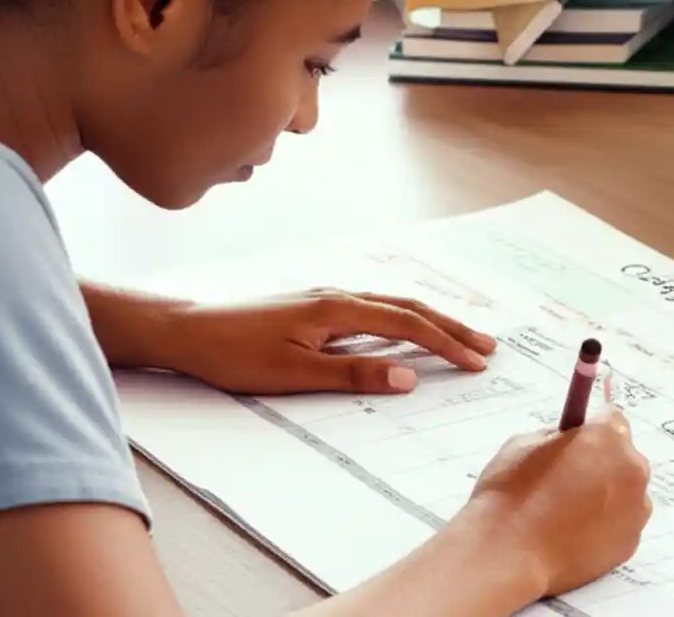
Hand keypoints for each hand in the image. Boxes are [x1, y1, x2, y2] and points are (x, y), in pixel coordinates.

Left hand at [159, 288, 497, 394]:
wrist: (186, 330)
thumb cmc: (232, 354)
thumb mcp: (293, 374)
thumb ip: (353, 375)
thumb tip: (407, 378)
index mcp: (337, 308)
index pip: (407, 325)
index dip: (445, 344)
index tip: (475, 362)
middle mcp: (338, 295)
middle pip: (409, 307)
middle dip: (451, 326)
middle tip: (487, 345)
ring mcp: (328, 299)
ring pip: (394, 305)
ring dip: (431, 320)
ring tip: (460, 336)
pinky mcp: (317, 307)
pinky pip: (375, 310)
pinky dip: (404, 320)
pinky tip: (408, 330)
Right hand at [465, 408, 653, 597]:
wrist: (510, 554)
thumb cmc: (511, 496)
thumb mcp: (524, 443)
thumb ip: (557, 437)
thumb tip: (566, 442)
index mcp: (606, 437)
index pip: (613, 417)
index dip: (593, 428)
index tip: (581, 439)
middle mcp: (631, 470)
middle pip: (624, 455)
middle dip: (602, 461)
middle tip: (568, 478)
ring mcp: (635, 509)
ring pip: (627, 491)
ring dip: (608, 493)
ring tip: (569, 510)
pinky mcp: (631, 542)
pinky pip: (623, 523)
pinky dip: (606, 524)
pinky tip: (574, 532)